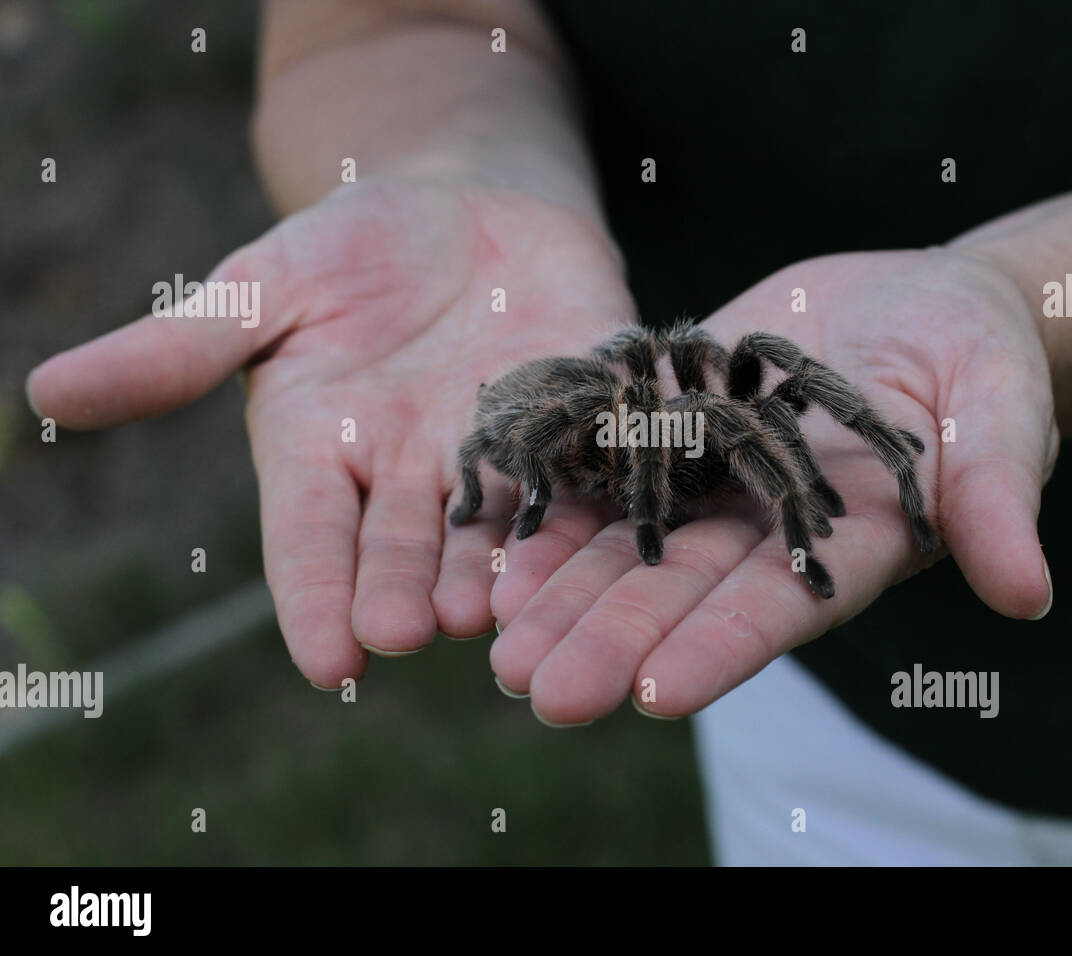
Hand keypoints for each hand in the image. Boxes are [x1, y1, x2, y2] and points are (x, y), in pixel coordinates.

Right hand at [27, 178, 632, 686]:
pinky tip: (587, 535)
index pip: (312, 542)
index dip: (316, 597)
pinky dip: (582, 501)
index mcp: (327, 456)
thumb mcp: (265, 286)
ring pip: (497, 526)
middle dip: (408, 592)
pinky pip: (581, 468)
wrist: (470, 205)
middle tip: (411, 634)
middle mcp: (412, 477)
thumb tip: (44, 391)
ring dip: (496, 570)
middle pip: (407, 549)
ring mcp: (501, 454)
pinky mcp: (579, 420)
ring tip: (494, 610)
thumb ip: (180, 347)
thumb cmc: (352, 249)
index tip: (324, 659)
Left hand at [487, 249, 1058, 723]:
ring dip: (558, 590)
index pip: (776, 609)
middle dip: (607, 640)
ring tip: (488, 634)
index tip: (655, 694)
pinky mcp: (672, 426)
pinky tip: (493, 530)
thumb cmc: (984, 363)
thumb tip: (1031, 595)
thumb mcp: (1000, 416)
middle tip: (536, 690)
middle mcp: (762, 533)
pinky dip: (553, 497)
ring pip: (624, 545)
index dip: (719, 649)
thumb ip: (996, 497)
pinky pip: (604, 465)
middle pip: (677, 595)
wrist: (921, 304)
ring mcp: (711, 483)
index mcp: (843, 549)